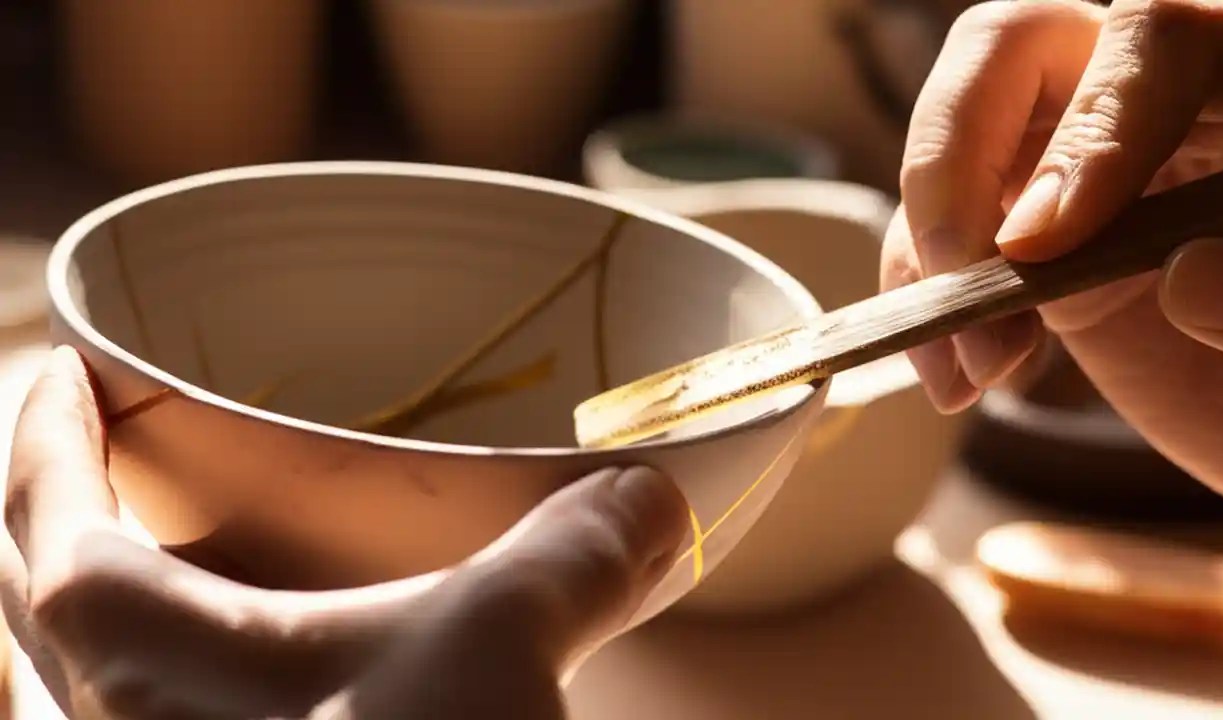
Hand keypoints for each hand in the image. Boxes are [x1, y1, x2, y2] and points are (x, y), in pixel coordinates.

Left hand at [0, 347, 686, 718]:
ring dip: (109, 603)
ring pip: (85, 680)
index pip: (41, 513)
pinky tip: (270, 678)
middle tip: (110, 442)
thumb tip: (650, 497)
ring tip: (179, 550)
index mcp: (139, 657)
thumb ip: (574, 554)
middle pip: (34, 595)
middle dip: (53, 502)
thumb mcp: (497, 653)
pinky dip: (185, 682)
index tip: (66, 362)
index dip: (45, 425)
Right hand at [881, 0, 1222, 522]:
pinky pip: (949, 239)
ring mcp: (1083, 168)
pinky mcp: (1037, 244)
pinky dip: (930, 304)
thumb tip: (1186, 278)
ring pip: (956, 141)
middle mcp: (1156, 96)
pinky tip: (959, 377)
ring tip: (965, 367)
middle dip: (956, 164)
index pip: (1157, 41)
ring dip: (927, 253)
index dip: (1092, 130)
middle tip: (960, 280)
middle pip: (1013, 49)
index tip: (1044, 247)